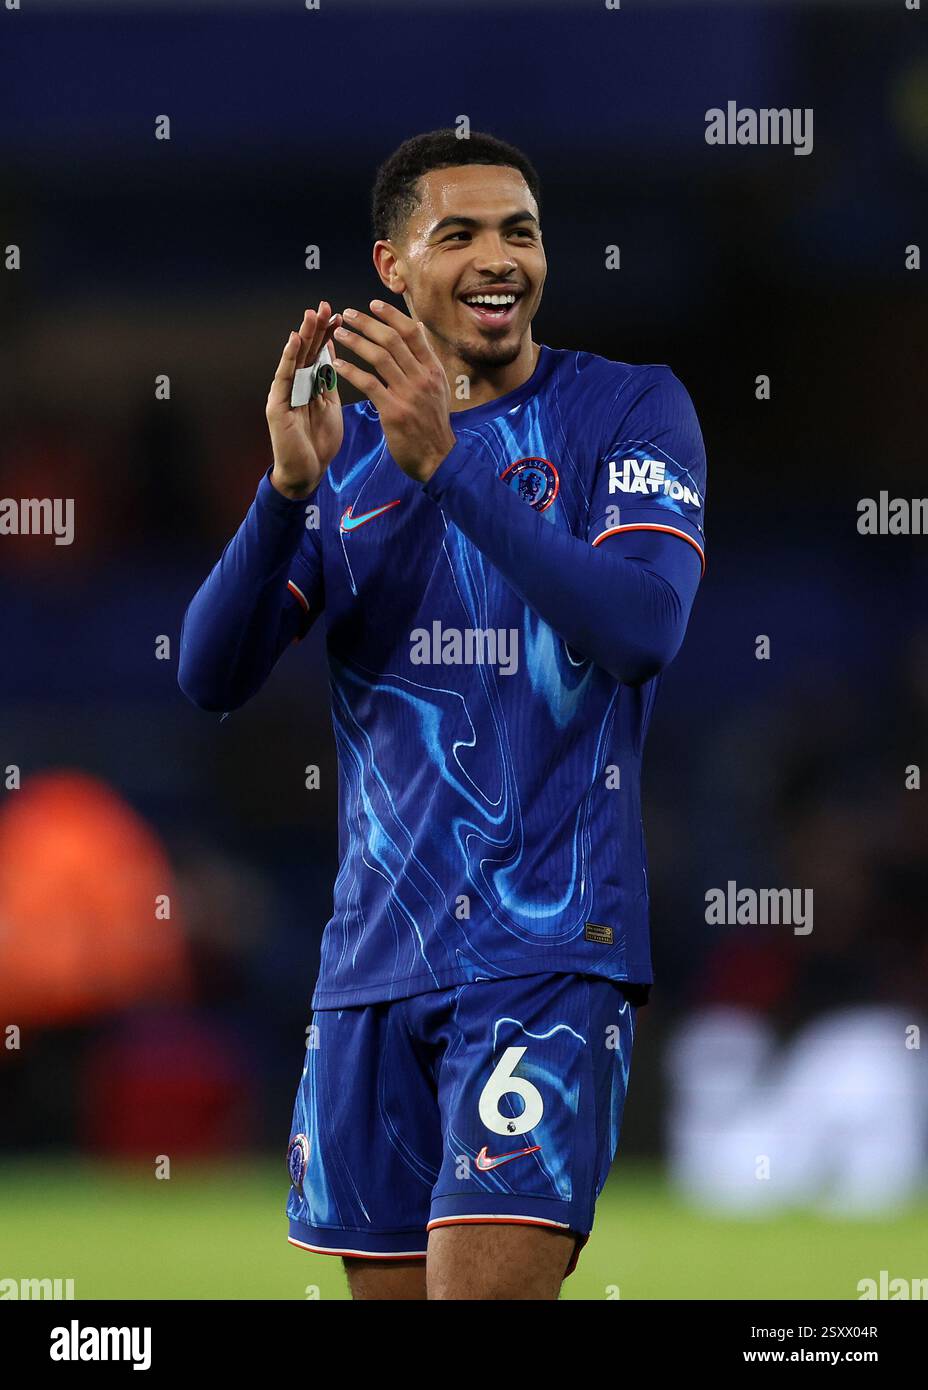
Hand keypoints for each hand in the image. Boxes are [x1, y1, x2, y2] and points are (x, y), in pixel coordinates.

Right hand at [266, 301, 343, 497]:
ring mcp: (283, 394)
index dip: (329, 334)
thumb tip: (334, 354)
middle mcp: (294, 385)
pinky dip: (288, 359)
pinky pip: (283, 378)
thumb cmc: (319, 442)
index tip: (340, 315)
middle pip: (306, 351)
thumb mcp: (330, 406)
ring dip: (302, 336)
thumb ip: (328, 381)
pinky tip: (294, 341)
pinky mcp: (276, 406)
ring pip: (294, 360)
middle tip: (325, 305)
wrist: (306, 473)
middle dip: (316, 328)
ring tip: (310, 315)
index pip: (319, 354)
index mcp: (309, 385)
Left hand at [331, 301, 455, 482]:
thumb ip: (426, 358)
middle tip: (348, 314)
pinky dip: (351, 371)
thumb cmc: (433, 423)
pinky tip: (337, 364)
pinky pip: (369, 384)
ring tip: (339, 334)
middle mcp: (423, 377)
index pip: (412, 332)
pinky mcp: (393, 411)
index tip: (373, 304)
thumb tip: (418, 327)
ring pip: (379, 357)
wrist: (438, 458)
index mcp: (433, 369)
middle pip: (392, 340)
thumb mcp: (438, 387)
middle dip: (367, 323)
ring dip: (356, 342)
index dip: (391, 315)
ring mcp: (409, 394)